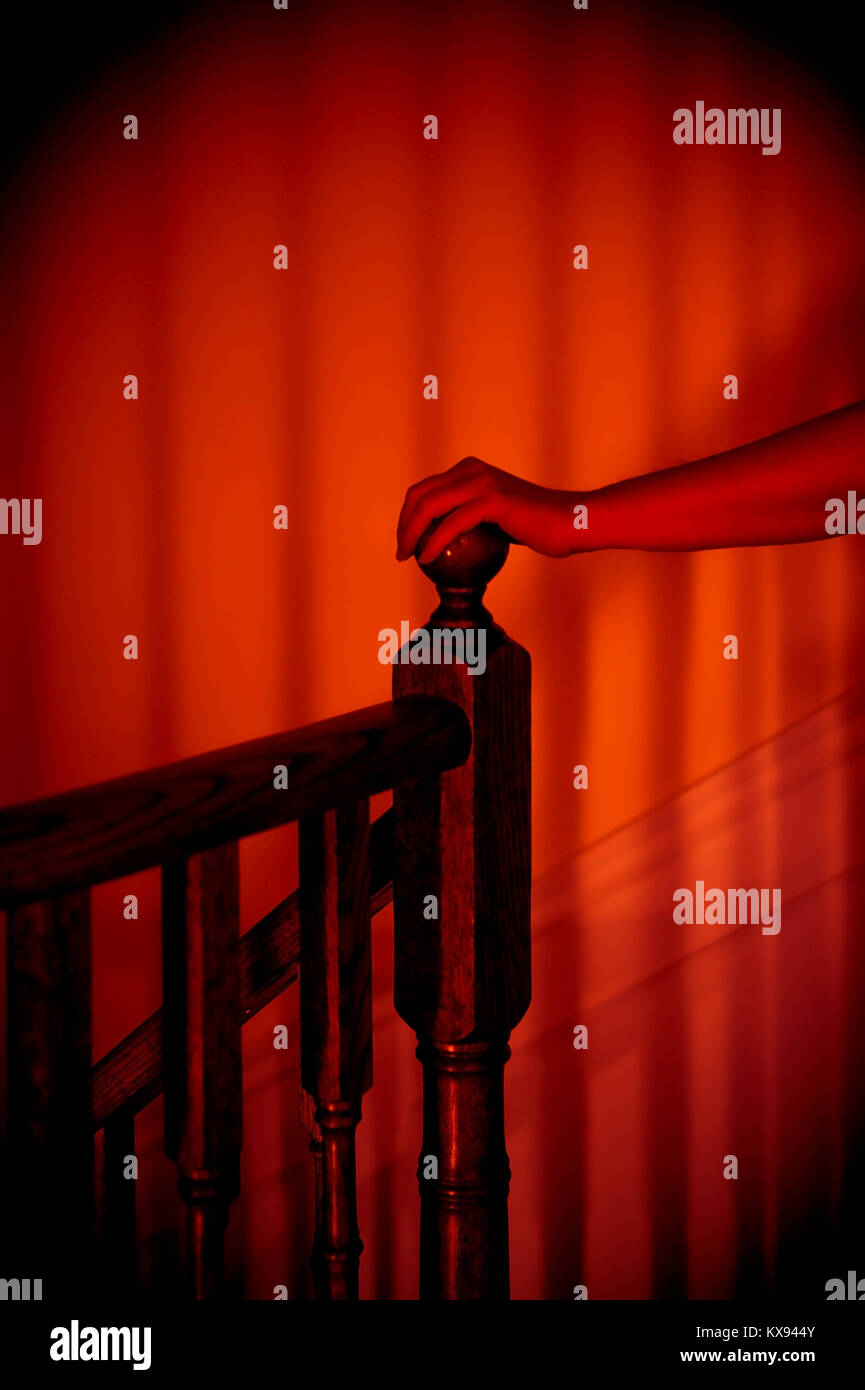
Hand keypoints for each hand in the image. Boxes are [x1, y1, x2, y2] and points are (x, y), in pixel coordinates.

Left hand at [396, 457, 580, 562]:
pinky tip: (426, 560)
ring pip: (430, 506)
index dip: (407, 514)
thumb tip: (441, 540)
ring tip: (407, 557)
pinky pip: (451, 524)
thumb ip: (470, 518)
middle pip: (420, 494)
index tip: (405, 541)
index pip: (424, 489)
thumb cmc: (537, 526)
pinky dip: (434, 543)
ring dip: (411, 533)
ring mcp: (482, 482)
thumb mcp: (496, 517)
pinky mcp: (492, 500)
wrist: (569, 522)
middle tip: (401, 552)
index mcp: (470, 469)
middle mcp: (472, 469)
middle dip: (403, 524)